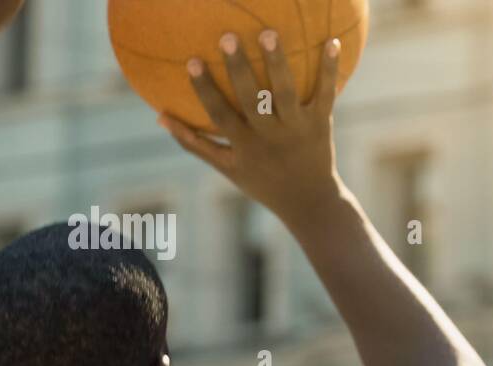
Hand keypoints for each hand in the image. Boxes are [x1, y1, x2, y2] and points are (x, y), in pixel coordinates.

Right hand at [157, 31, 345, 225]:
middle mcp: (270, 136)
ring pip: (286, 93)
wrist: (310, 203)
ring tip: (269, 33)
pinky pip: (326, 94)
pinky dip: (330, 70)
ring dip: (278, 63)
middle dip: (239, 69)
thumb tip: (160, 116)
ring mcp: (297, 129)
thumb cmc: (263, 183)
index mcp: (245, 145)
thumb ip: (195, 143)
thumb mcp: (226, 168)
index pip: (220, 114)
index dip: (205, 89)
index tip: (192, 60)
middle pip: (252, 99)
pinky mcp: (321, 124)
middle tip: (228, 36)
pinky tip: (332, 42)